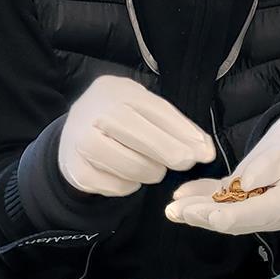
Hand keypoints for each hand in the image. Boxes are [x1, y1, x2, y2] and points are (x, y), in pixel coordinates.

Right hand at [57, 75, 215, 196]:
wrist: (74, 131)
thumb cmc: (119, 117)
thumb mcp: (144, 108)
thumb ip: (175, 126)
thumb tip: (205, 151)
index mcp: (115, 91)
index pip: (157, 113)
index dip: (185, 135)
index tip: (204, 154)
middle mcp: (95, 114)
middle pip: (146, 141)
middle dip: (172, 155)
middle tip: (183, 163)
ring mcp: (82, 143)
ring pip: (135, 168)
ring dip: (152, 172)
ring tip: (150, 165)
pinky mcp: (77, 171)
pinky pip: (119, 187)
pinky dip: (130, 184)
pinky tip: (126, 172)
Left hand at [164, 109, 279, 234]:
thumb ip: (271, 165)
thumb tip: (245, 183)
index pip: (259, 213)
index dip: (232, 216)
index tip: (210, 216)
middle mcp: (276, 213)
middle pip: (238, 219)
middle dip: (206, 217)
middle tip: (179, 212)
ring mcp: (262, 208)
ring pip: (228, 213)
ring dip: (199, 212)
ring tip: (173, 209)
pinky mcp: (251, 198)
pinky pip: (225, 201)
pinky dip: (204, 198)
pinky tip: (182, 195)